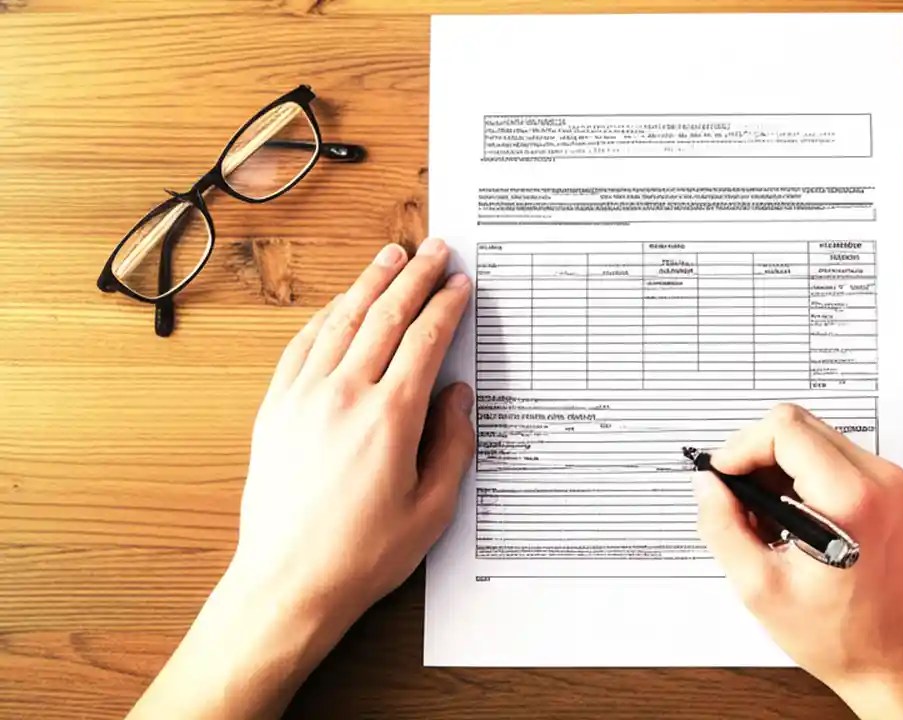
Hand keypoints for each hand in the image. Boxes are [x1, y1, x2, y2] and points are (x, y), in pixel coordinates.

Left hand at [232, 238, 473, 629]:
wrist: (288, 582)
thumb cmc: (361, 555)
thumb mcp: (432, 509)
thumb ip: (452, 445)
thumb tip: (457, 397)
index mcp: (390, 418)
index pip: (425, 340)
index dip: (447, 306)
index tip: (461, 284)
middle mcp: (344, 396)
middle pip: (385, 316)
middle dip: (415, 277)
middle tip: (436, 250)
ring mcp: (303, 399)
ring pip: (341, 320)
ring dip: (369, 283)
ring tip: (390, 256)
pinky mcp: (276, 410)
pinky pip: (301, 347)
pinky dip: (324, 317)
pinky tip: (339, 305)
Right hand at [694, 404, 902, 719]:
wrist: (895, 660)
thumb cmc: (841, 636)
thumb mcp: (760, 587)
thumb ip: (723, 527)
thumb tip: (708, 486)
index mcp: (851, 497)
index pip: (784, 428)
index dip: (741, 448)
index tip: (723, 479)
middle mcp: (878, 479)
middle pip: (796, 424)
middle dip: (755, 456)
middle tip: (738, 502)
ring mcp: (888, 481)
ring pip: (811, 437)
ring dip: (776, 468)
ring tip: (764, 520)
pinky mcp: (887, 490)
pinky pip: (830, 457)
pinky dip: (798, 478)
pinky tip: (788, 521)